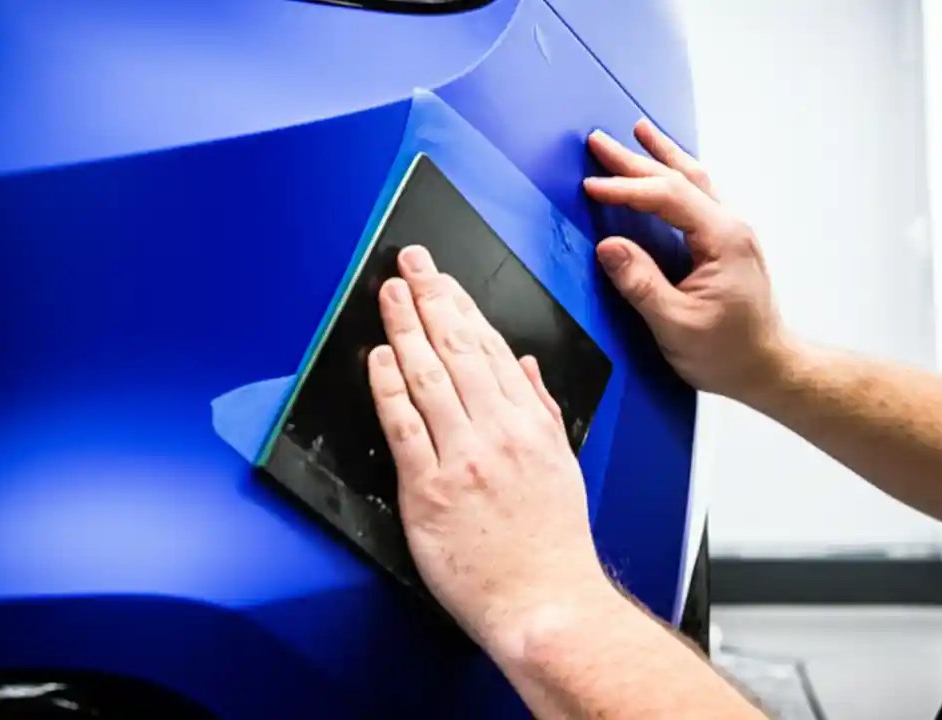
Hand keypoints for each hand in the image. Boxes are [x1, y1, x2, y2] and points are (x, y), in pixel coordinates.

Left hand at [368, 245, 612, 650]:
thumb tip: (523, 366)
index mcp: (531, 424)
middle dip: (431, 298)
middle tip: (410, 264)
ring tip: (389, 294)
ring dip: (405, 328)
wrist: (546, 603)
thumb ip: (541, 409)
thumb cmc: (553, 545)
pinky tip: (379, 358)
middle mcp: (499, 433)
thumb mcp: (562, 465)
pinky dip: (389, 387)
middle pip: (458, 350)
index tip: (443, 281)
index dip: (461, 308)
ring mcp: (464, 459)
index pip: (490, 350)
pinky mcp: (431, 491)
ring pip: (429, 378)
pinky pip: (404, 426)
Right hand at [585, 119, 783, 400]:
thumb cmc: (727, 353)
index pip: (668, 197)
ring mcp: (732, 233)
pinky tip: (665, 170)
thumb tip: (608, 246)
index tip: (590, 185)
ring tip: (639, 131)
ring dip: (662, 156)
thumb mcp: (676, 325)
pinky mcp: (727, 244)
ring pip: (694, 180)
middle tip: (599, 140)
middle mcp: (731, 226)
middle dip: (637, 158)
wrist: (768, 368)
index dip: (626, 188)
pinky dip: (675, 177)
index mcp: (723, 239)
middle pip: (680, 178)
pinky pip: (698, 197)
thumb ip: (642, 284)